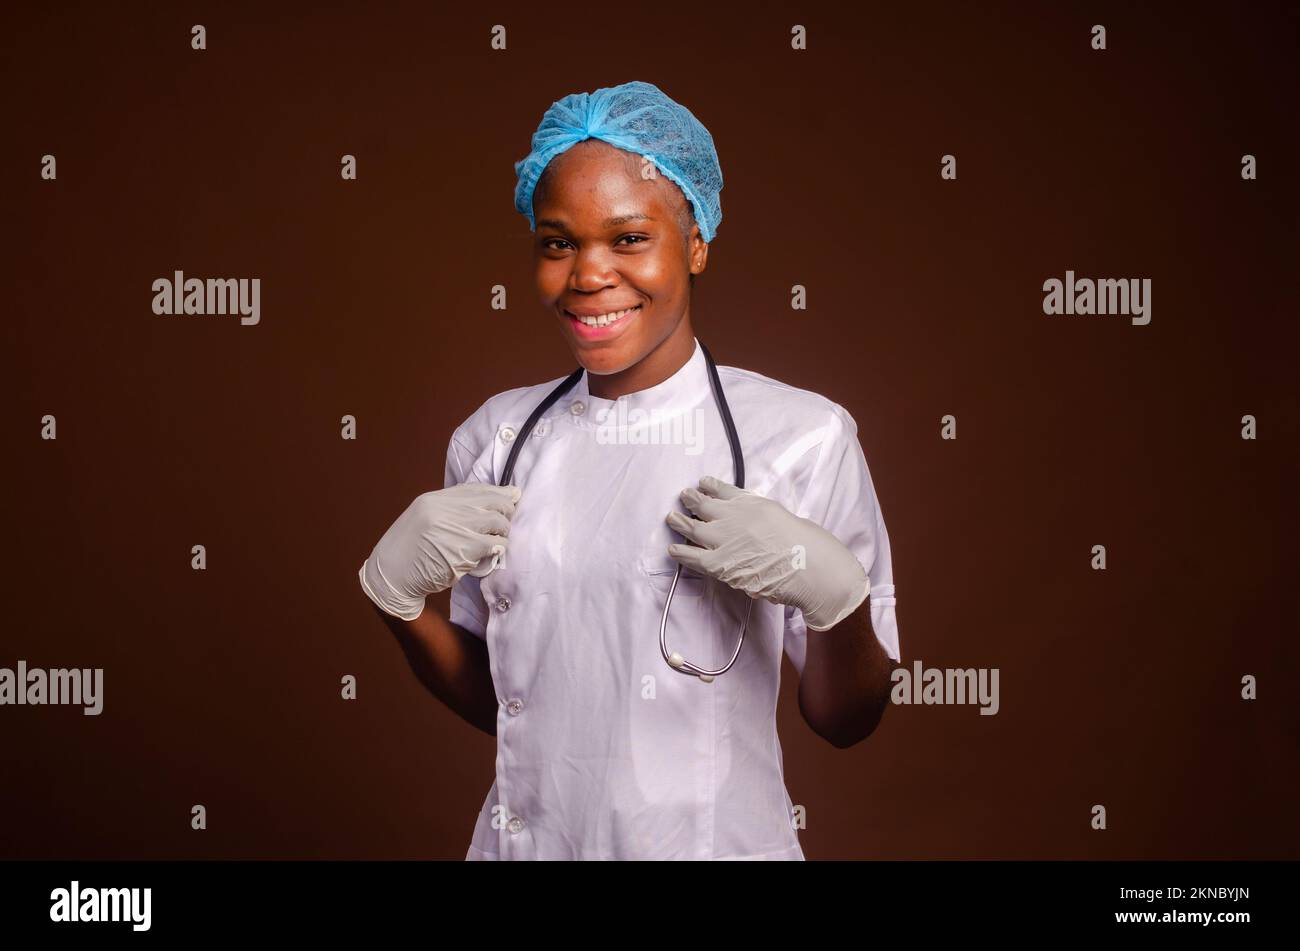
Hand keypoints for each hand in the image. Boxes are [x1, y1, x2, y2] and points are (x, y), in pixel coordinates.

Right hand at [359, 482, 520, 620]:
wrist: (391, 577)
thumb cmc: (409, 551)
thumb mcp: (423, 519)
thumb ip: (450, 509)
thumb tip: (485, 500)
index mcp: (434, 499)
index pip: (476, 488)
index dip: (498, 491)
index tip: (513, 495)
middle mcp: (445, 509)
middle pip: (491, 501)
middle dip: (506, 510)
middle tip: (506, 522)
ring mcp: (455, 528)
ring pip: (497, 521)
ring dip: (503, 531)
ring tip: (498, 539)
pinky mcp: (465, 549)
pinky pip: (495, 544)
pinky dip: (499, 548)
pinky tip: (494, 552)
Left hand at [665, 475, 869, 630]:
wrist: (812, 568)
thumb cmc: (810, 547)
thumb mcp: (788, 520)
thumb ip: (768, 523)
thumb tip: (759, 535)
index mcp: (754, 503)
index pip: (726, 490)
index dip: (711, 486)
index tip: (703, 482)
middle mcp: (735, 516)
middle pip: (705, 504)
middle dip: (692, 499)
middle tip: (684, 496)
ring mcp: (724, 539)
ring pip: (693, 527)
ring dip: (680, 521)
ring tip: (671, 516)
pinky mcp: (719, 564)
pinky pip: (693, 557)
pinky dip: (681, 552)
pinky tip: (673, 549)